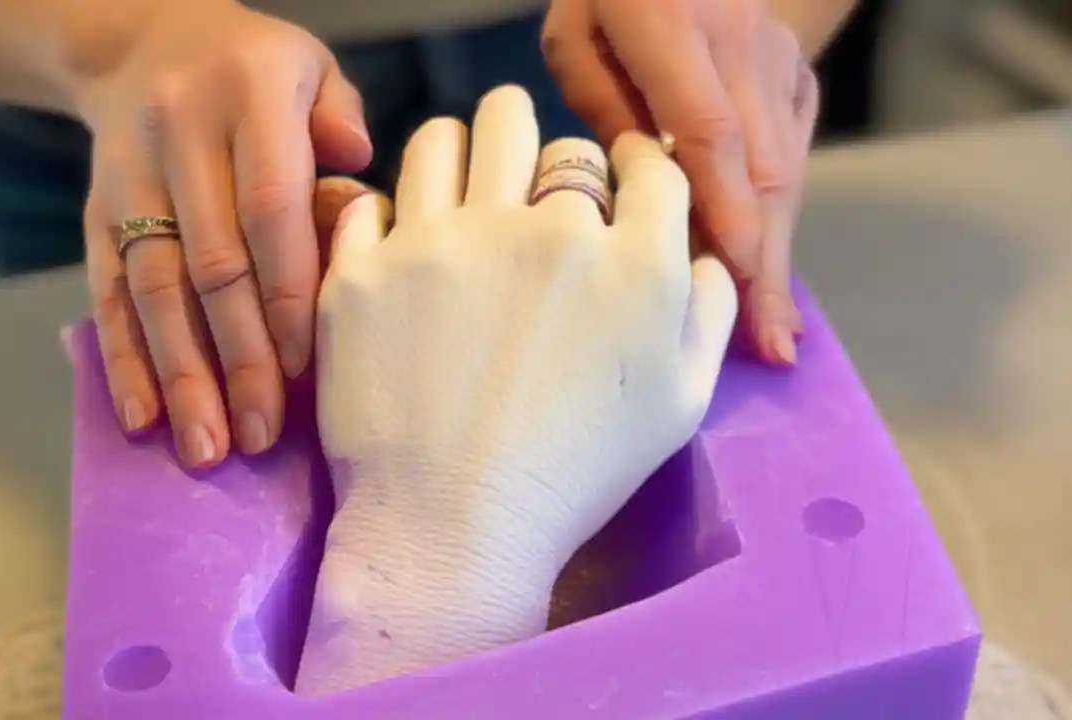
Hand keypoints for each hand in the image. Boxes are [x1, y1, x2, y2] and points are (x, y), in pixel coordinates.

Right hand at [79, 0, 370, 466]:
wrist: (143, 42)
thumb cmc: (257, 74)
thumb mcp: (309, 67)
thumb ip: (341, 119)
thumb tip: (360, 186)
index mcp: (247, 93)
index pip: (268, 207)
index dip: (285, 292)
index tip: (305, 369)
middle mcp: (178, 134)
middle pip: (210, 262)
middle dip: (237, 357)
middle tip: (259, 434)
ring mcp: (128, 177)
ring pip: (154, 288)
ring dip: (180, 375)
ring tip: (206, 448)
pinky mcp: (95, 214)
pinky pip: (107, 292)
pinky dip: (125, 358)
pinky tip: (143, 418)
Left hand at [295, 86, 736, 694]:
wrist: (453, 530)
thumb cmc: (577, 475)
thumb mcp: (681, 403)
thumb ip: (706, 308)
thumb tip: (699, 245)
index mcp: (632, 262)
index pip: (647, 161)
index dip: (637, 165)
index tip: (618, 183)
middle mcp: (543, 230)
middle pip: (549, 134)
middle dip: (549, 158)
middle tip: (535, 190)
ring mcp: (445, 242)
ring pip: (452, 136)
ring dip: (468, 153)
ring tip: (466, 187)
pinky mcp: (366, 268)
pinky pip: (373, 197)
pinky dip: (391, 211)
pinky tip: (405, 244)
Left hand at [543, 0, 819, 363]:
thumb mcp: (579, 35)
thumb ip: (602, 106)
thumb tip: (640, 194)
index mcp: (673, 25)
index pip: (708, 129)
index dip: (724, 207)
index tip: (736, 274)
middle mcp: (743, 43)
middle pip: (763, 166)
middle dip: (765, 261)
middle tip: (769, 341)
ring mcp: (781, 60)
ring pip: (784, 170)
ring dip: (777, 254)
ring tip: (775, 332)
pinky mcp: (799, 76)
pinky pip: (789, 160)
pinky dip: (777, 223)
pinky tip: (769, 282)